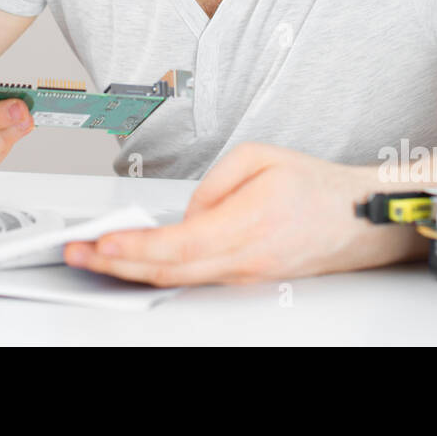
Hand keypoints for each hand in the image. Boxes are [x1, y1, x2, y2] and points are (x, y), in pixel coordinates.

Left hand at [62, 143, 425, 285]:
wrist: (358, 219)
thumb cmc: (315, 186)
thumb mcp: (261, 157)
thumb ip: (214, 181)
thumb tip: (186, 213)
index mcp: (251, 222)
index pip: (180, 243)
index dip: (135, 246)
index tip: (102, 241)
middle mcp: (246, 258)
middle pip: (169, 270)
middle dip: (116, 263)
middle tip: (78, 252)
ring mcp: (244, 275)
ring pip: (177, 279)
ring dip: (131, 269)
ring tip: (95, 255)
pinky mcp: (244, 280)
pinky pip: (193, 279)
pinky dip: (158, 272)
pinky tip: (134, 262)